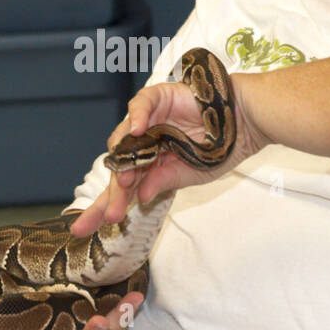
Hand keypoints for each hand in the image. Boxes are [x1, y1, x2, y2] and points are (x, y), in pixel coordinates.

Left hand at [69, 72, 265, 238]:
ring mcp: (148, 120)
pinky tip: (137, 131)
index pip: (122, 188)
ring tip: (127, 181)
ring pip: (124, 138)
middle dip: (114, 193)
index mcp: (149, 164)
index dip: (102, 206)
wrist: (246, 123)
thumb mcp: (190, 174)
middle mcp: (143, 143)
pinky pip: (140, 105)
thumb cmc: (220, 148)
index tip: (83, 230)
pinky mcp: (157, 98)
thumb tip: (140, 198)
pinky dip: (138, 116)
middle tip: (110, 215)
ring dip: (125, 161)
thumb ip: (164, 182)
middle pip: (119, 167)